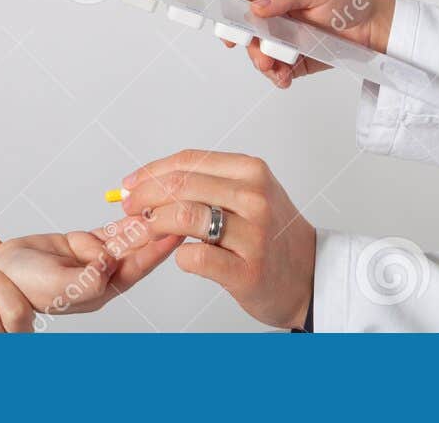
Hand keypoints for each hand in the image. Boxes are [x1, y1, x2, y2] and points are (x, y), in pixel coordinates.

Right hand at [0, 219, 179, 314]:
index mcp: (99, 290)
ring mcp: (93, 259)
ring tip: (166, 203)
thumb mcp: (56, 286)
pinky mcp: (82, 244)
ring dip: (144, 221)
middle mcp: (101, 276)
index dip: (158, 248)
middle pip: (137, 249)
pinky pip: (109, 229)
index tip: (177, 230)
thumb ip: (85, 281)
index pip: (137, 266)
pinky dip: (124, 218)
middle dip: (157, 229)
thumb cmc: (22, 285)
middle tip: (179, 209)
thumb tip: (108, 266)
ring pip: (125, 236)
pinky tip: (140, 208)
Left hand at [116, 149, 314, 329]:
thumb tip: (150, 180)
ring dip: (153, 224)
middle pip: (181, 185)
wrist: (310, 276)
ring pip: (184, 217)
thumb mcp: (249, 194)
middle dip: (144, 197)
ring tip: (143, 232)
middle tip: (127, 209)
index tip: (129, 184)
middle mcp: (255, 197)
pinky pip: (196, 257)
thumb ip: (208, 183)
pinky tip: (181, 257)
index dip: (152, 171)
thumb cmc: (273, 235)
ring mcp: (253, 234)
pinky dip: (179, 257)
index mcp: (252, 171)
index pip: (189, 161)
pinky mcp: (247, 270)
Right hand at [230, 0, 395, 88]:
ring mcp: (285, 41)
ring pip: (262, 57)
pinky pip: (279, 71)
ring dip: (266, 67)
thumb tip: (257, 7)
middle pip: (250, 37)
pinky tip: (285, 78)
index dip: (232, 20)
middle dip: (254, 50)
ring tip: (280, 72)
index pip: (244, 5)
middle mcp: (276, 19)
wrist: (374, 26)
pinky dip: (279, 77)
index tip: (229, 36)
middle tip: (265, 60)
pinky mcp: (297, 61)